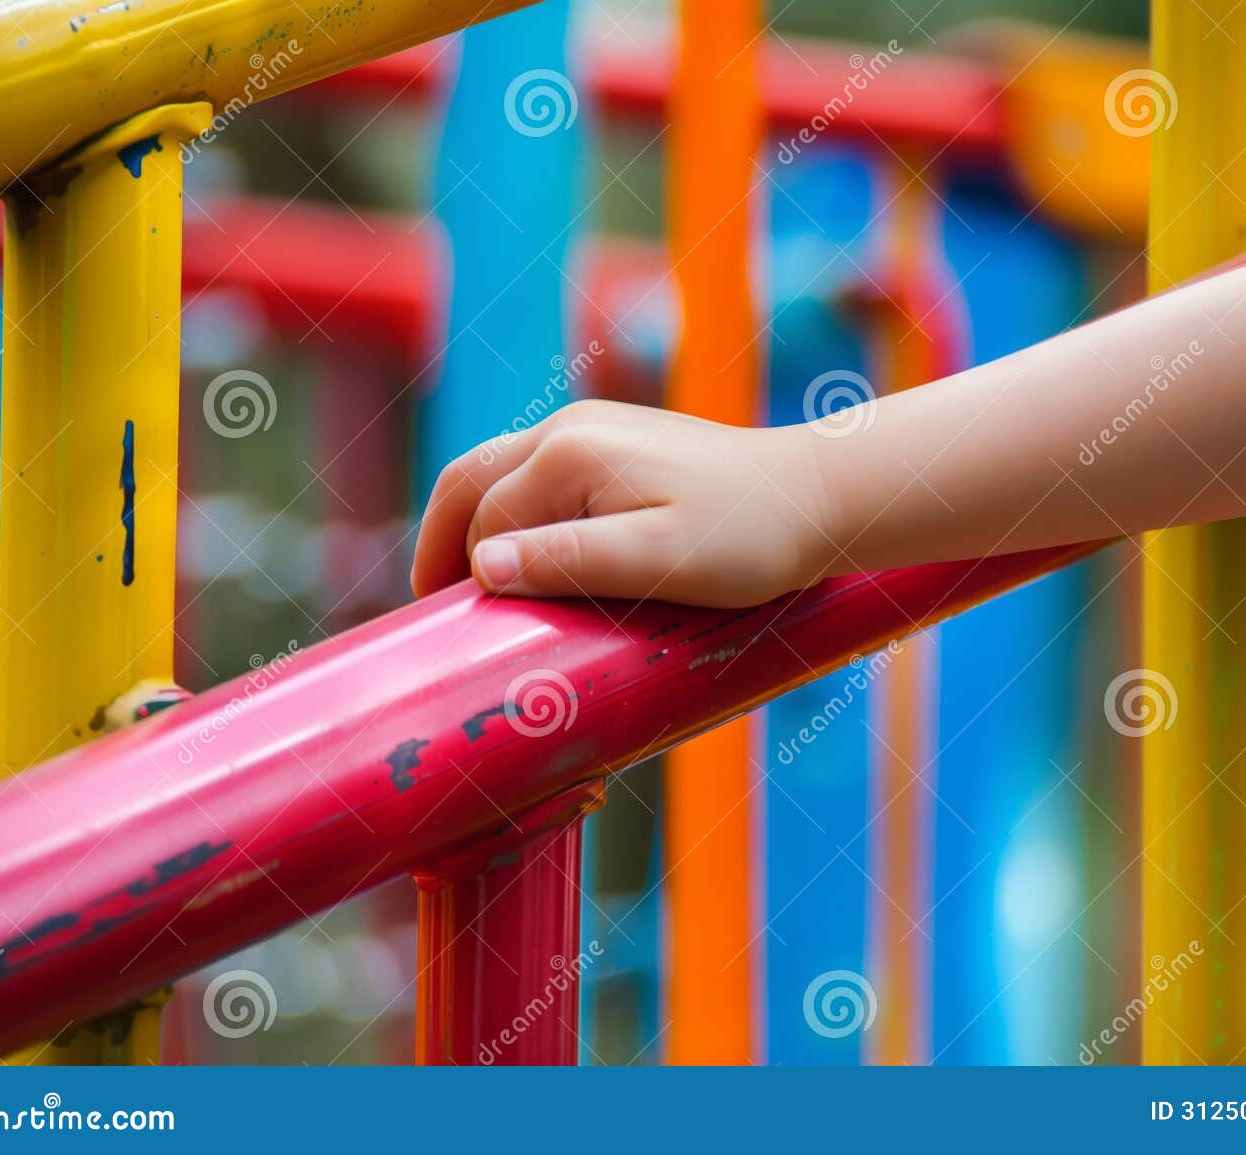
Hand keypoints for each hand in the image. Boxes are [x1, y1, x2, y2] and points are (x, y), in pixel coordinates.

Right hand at [410, 399, 836, 607]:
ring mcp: (593, 429)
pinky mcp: (616, 444)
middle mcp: (569, 428)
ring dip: (473, 526)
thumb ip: (567, 560)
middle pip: (470, 480)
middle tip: (429, 604)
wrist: (816, 496)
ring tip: (469, 588)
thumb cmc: (747, 538)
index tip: (453, 635)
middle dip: (439, 539)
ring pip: (500, 473)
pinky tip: (524, 558)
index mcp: (569, 453)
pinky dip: (513, 515)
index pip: (485, 522)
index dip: (461, 579)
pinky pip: (538, 476)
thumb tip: (480, 566)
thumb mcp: (656, 561)